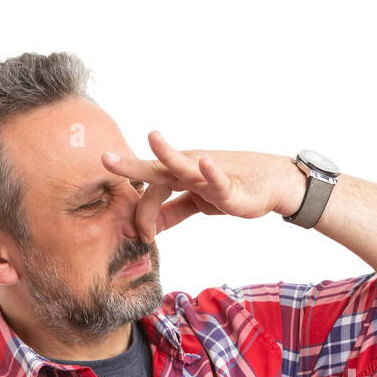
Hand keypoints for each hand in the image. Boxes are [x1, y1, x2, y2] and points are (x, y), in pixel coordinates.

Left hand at [101, 132, 302, 240]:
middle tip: (106, 159)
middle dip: (132, 166)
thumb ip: (172, 212)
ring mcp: (209, 174)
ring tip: (153, 138)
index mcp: (179, 175)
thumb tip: (150, 227)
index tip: (143, 237)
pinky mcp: (231, 185)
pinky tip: (207, 164)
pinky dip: (213, 172)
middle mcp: (190, 168)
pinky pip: (220, 179)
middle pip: (158, 169)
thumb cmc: (232, 187)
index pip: (152, 193)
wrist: (270, 183)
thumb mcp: (196, 202)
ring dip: (168, 153)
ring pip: (185, 165)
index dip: (143, 215)